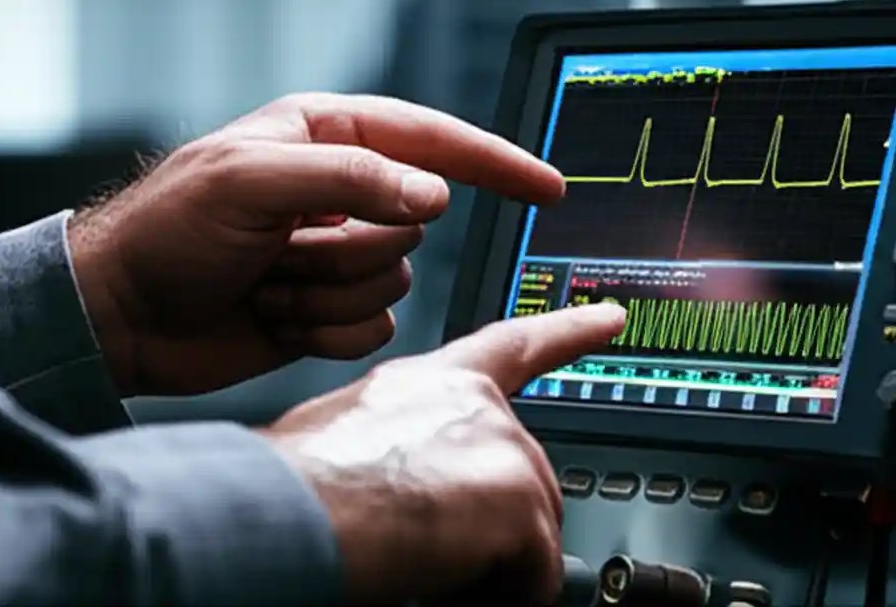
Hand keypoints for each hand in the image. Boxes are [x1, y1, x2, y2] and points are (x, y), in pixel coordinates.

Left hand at [68, 93, 563, 395]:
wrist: (120, 315)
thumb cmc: (165, 231)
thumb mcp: (250, 180)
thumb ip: (350, 178)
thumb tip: (434, 195)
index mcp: (326, 138)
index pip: (433, 142)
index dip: (494, 163)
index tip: (546, 186)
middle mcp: (339, 195)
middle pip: (412, 229)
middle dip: (345, 251)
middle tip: (278, 251)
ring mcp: (334, 256)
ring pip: (394, 285)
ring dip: (325, 293)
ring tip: (265, 283)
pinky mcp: (326, 311)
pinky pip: (373, 330)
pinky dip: (323, 330)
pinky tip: (271, 315)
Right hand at [264, 302, 626, 605]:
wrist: (282, 511)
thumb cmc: (293, 486)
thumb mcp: (351, 441)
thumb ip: (408, 443)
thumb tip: (421, 485)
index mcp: (429, 382)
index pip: (511, 347)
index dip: (568, 329)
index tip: (613, 317)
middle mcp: (474, 400)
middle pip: (528, 476)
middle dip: (498, 526)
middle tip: (435, 550)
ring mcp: (502, 442)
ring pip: (536, 529)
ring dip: (493, 565)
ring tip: (425, 564)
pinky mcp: (519, 494)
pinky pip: (539, 575)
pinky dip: (505, 598)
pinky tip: (450, 586)